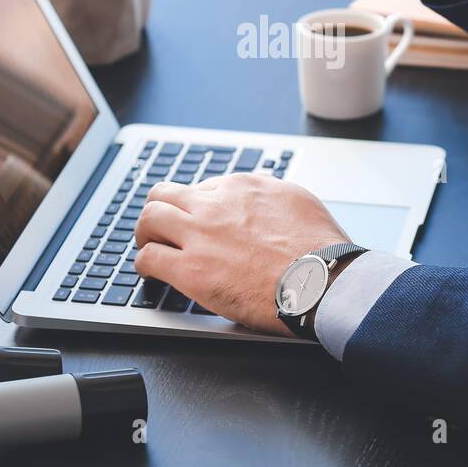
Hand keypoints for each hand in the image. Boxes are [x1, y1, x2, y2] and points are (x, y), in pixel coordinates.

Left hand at [133, 174, 350, 335]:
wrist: (322, 280)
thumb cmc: (321, 249)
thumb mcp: (299, 200)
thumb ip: (271, 193)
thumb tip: (260, 189)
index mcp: (243, 187)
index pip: (203, 188)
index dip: (197, 207)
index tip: (198, 221)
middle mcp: (216, 204)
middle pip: (165, 194)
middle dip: (160, 209)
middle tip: (160, 228)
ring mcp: (200, 235)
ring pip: (149, 218)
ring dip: (146, 233)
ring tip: (149, 246)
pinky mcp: (190, 269)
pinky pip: (148, 258)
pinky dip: (145, 264)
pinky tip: (151, 273)